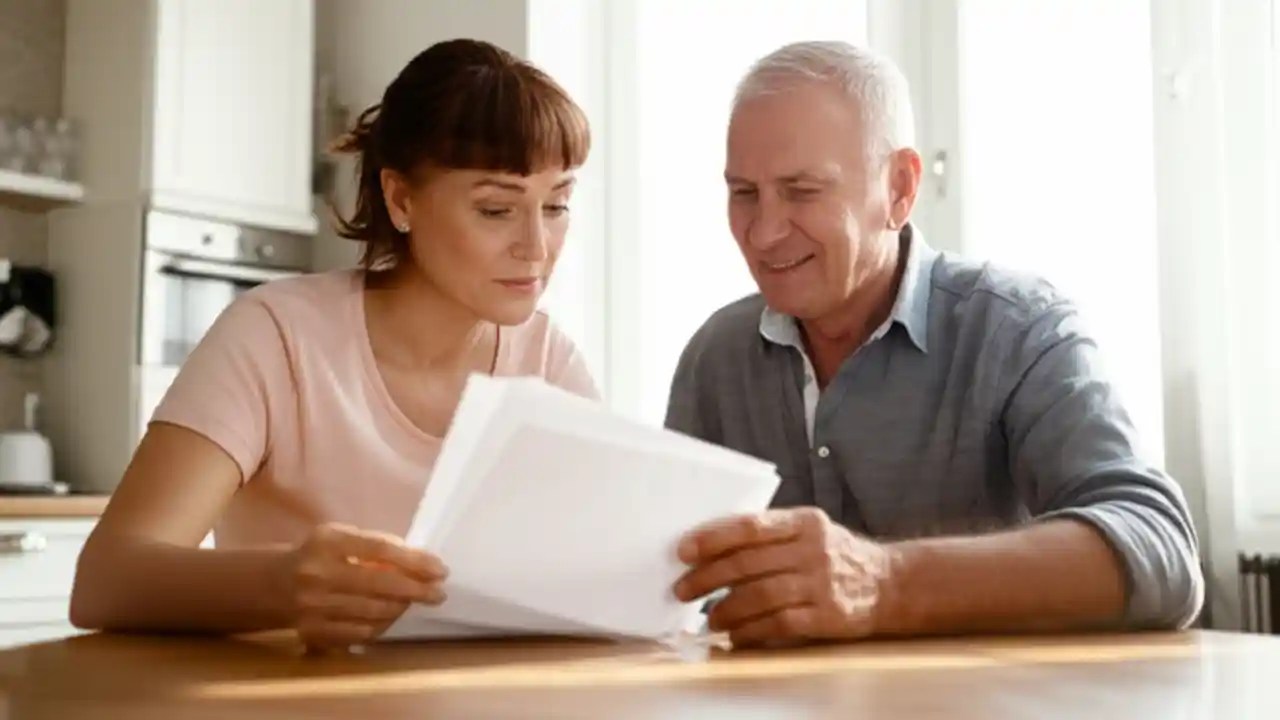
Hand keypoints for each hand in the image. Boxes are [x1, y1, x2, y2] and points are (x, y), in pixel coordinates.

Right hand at [276, 523, 446, 649]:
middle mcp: (319, 573)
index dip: (415, 561)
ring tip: (414, 602)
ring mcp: (314, 606)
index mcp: (328, 541)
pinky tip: (390, 617)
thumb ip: (374, 545)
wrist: (270, 584)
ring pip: (373, 612)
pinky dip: (381, 626)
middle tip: (439, 593)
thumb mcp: (339, 537)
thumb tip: (418, 561)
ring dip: (400, 608)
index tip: (440, 569)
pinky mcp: (312, 631)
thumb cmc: (317, 555)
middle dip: (416, 590)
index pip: (381, 550)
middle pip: (380, 584)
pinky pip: (359, 633)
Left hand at [673, 508, 891, 647]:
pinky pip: (780, 624)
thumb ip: (769, 534)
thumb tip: (708, 547)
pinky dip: (752, 632)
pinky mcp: (828, 616)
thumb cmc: (834, 555)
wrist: (887, 583)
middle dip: (708, 578)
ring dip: (727, 609)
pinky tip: (737, 636)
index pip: (750, 526)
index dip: (713, 539)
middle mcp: (814, 550)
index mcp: (804, 522)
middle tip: (683, 590)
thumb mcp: (808, 530)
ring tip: (710, 618)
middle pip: (749, 563)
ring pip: (761, 595)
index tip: (683, 551)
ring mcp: (822, 584)